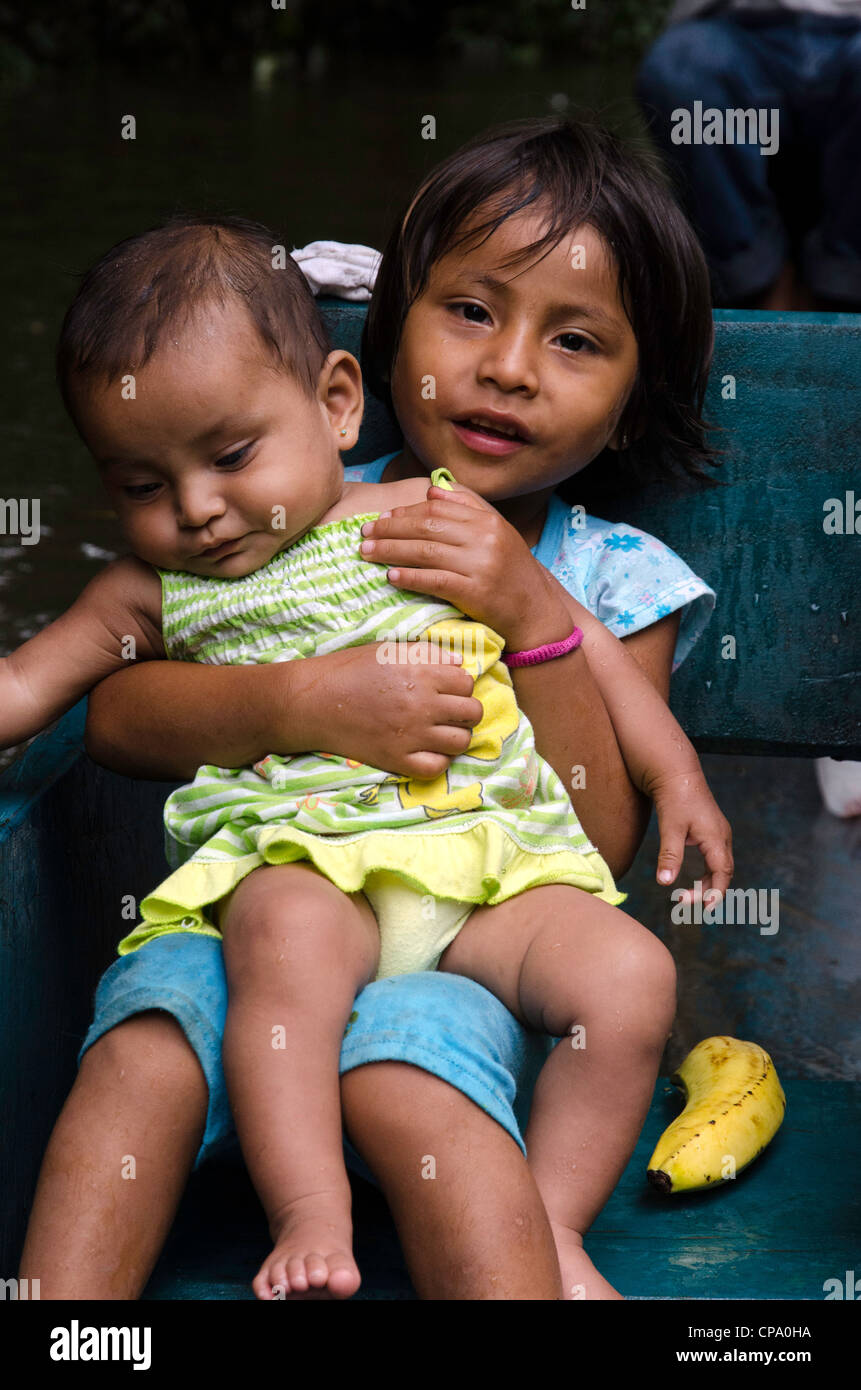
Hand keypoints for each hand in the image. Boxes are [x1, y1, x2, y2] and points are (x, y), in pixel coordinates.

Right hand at [296, 641, 483, 779]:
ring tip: (439, 731)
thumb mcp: (388, 650)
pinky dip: (438, 760)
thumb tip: (460, 664)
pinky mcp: (397, 759)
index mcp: (421, 673)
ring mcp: (411, 735)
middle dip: (464, 710)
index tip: (445, 689)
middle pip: (472, 713)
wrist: (313, 702)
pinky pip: (437, 767)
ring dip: (455, 736)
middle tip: (446, 711)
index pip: (467, 682)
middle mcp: (422, 704)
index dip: (458, 685)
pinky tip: (427, 750)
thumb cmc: (349, 670)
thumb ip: (427, 653)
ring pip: (462, 741)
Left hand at [359, 484, 571, 650]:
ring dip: (391, 551)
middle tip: (365, 533)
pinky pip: (434, 581)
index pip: (436, 509)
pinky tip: (390, 576)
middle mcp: (485, 538)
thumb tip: (432, 491)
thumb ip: (467, 508)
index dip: (405, 511)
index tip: (382, 517)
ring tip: (367, 553)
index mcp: (487, 520)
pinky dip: (409, 577)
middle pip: (426, 527)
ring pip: (426, 552)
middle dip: (390, 528)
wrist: (534, 611)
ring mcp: (481, 565)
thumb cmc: (511, 572)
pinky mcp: (475, 592)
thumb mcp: (496, 533)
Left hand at [650, 766, 733, 905]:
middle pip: (723, 873)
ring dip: (706, 884)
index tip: (705, 909)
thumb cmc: (674, 797)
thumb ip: (669, 856)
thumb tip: (664, 883)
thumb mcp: (670, 827)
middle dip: (708, 892)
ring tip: (685, 896)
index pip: (722, 873)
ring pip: (719, 867)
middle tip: (683, 902)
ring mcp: (718, 833)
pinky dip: (706, 873)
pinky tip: (692, 881)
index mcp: (716, 837)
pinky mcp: (711, 831)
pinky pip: (714, 859)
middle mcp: (722, 837)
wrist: (677, 772)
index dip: (716, 893)